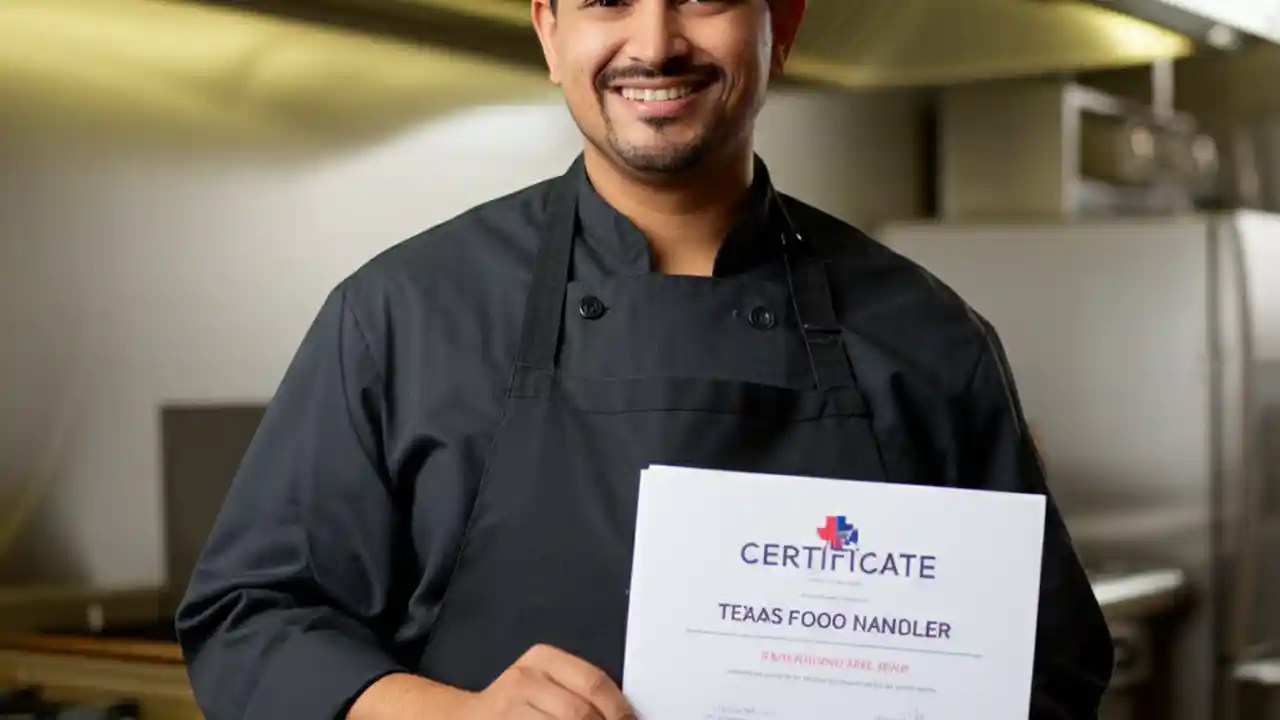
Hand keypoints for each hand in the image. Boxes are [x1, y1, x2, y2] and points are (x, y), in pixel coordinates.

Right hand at [456, 644, 635, 719]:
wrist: (467, 718)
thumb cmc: (518, 702)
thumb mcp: (546, 681)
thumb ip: (580, 691)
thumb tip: (624, 715)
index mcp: (543, 658)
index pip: (594, 682)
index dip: (619, 710)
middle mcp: (524, 679)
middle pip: (580, 712)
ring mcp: (509, 708)